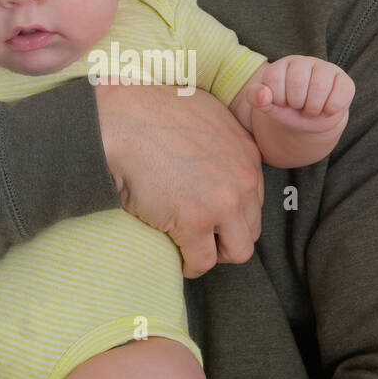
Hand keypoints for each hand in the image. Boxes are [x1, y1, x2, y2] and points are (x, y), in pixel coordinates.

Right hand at [94, 81, 263, 277]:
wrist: (123, 121)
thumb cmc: (150, 114)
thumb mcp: (204, 116)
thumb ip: (220, 140)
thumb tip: (213, 160)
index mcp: (247, 153)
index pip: (254, 198)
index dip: (232, 211)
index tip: (211, 214)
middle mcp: (244, 179)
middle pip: (251, 227)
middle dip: (227, 234)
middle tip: (201, 234)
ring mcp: (222, 202)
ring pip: (238, 251)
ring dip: (215, 252)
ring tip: (193, 248)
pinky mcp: (195, 222)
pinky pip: (202, 261)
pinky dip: (190, 265)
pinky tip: (178, 258)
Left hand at [247, 56, 354, 133]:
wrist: (310, 121)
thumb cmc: (287, 109)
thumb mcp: (269, 106)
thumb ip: (257, 99)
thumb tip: (262, 95)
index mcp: (283, 65)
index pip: (274, 79)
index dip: (278, 99)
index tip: (282, 102)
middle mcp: (305, 62)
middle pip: (298, 83)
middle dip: (296, 104)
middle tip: (298, 106)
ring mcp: (327, 69)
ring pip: (319, 87)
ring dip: (312, 108)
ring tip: (310, 109)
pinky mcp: (345, 81)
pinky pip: (339, 97)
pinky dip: (330, 109)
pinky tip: (326, 108)